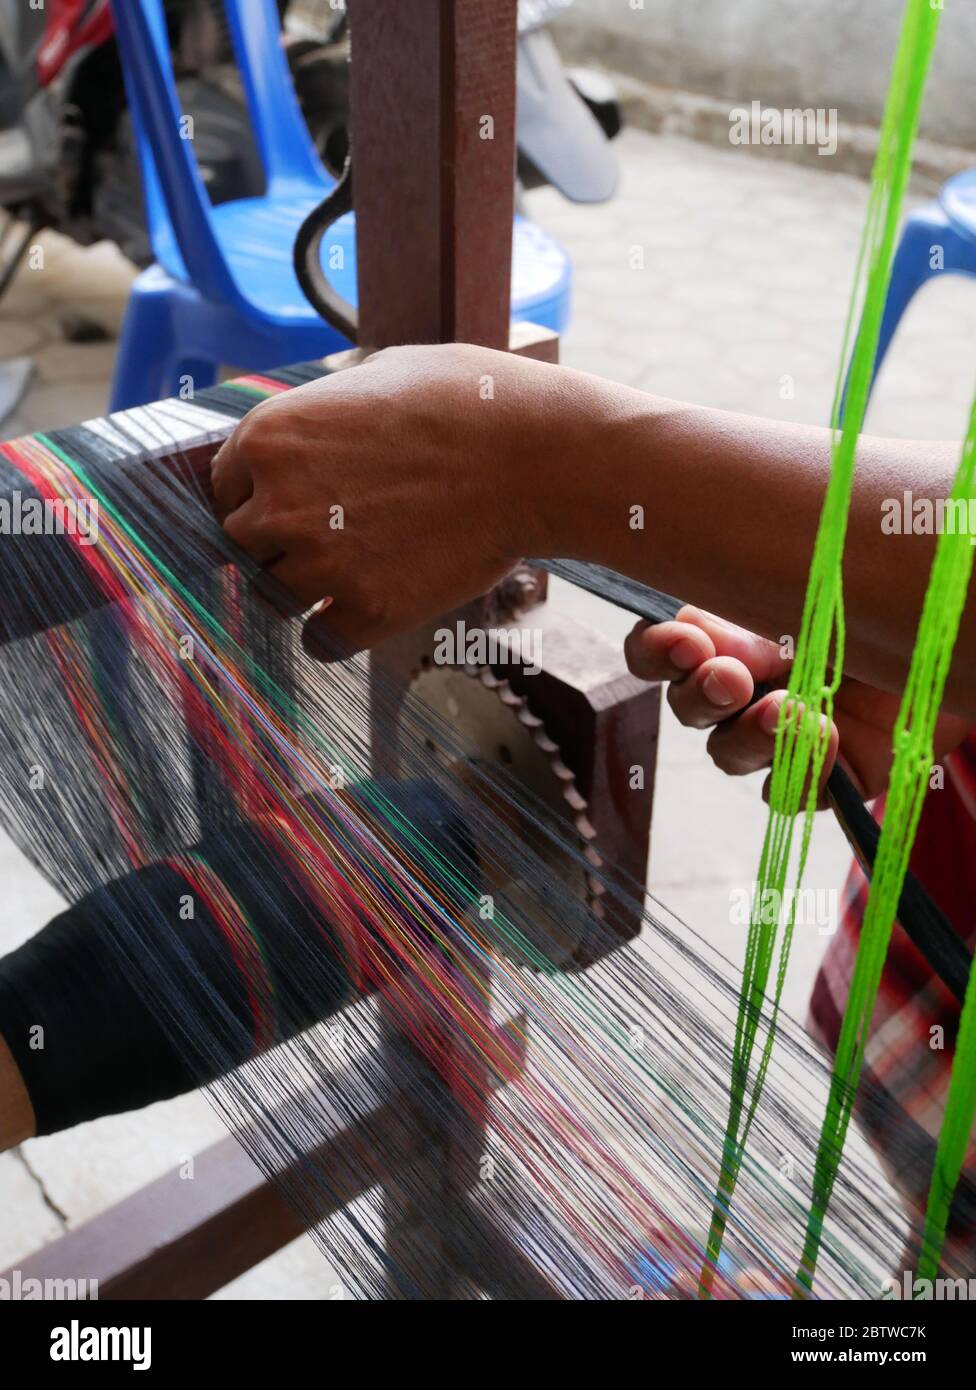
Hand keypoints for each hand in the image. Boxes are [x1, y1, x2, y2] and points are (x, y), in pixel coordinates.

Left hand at [211, 344, 595, 655]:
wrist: (539, 458)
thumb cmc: (469, 401)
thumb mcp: (379, 373)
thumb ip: (324, 409)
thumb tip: (312, 430)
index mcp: (269, 438)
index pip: (222, 488)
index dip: (254, 496)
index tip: (290, 502)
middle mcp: (279, 505)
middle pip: (242, 545)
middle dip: (277, 542)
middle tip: (331, 532)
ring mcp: (321, 565)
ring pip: (275, 595)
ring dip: (306, 587)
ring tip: (357, 564)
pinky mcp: (367, 612)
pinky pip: (319, 641)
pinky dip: (336, 631)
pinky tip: (367, 605)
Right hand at [624, 607, 969, 802]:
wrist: (964, 625)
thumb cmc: (888, 583)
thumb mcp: (820, 570)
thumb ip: (759, 582)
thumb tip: (700, 600)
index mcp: (730, 630)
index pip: (658, 650)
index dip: (655, 652)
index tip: (685, 640)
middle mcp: (746, 686)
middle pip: (686, 706)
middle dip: (700, 692)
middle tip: (732, 677)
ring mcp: (782, 735)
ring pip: (727, 754)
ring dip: (747, 735)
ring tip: (789, 711)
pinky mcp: (826, 776)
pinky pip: (788, 793)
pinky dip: (800, 773)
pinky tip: (825, 742)